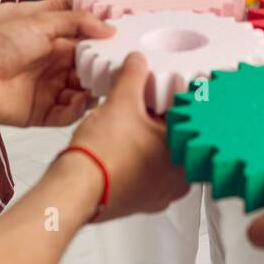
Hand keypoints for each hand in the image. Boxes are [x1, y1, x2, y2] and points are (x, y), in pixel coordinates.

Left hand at [0, 1, 111, 126]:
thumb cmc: (0, 41)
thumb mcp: (42, 21)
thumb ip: (77, 21)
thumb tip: (110, 27)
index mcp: (56, 46)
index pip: (88, 50)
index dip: (104, 51)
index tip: (124, 51)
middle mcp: (54, 70)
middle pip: (88, 75)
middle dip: (102, 74)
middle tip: (119, 73)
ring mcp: (48, 93)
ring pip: (80, 96)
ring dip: (92, 93)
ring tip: (102, 87)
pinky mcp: (39, 114)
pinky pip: (65, 115)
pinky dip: (76, 110)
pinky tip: (82, 101)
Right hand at [66, 53, 188, 219]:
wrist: (74, 187)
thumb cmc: (102, 156)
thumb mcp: (121, 101)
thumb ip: (133, 76)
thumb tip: (137, 62)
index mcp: (183, 156)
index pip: (189, 121)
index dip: (175, 102)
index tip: (166, 93)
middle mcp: (177, 182)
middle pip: (175, 140)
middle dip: (161, 122)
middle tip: (147, 105)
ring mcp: (158, 195)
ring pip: (160, 159)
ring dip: (148, 141)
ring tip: (132, 124)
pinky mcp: (139, 201)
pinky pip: (145, 175)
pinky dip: (137, 160)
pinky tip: (123, 146)